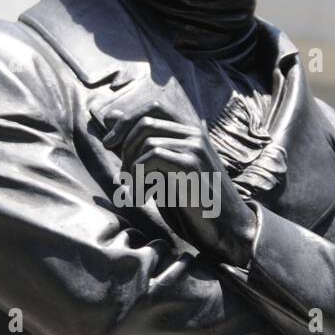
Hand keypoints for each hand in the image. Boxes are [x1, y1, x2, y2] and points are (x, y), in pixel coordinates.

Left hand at [117, 113, 257, 266]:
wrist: (226, 227)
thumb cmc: (193, 202)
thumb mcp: (165, 172)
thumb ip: (145, 149)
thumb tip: (112, 119)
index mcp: (190, 132)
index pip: (153, 108)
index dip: (125, 121)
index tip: (108, 144)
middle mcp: (195, 134)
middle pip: (145, 123)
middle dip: (125, 149)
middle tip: (123, 177)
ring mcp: (195, 148)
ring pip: (147, 141)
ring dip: (132, 169)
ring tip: (136, 191)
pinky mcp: (192, 165)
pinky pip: (153, 157)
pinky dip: (140, 178)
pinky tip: (144, 197)